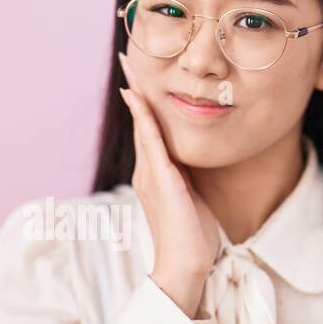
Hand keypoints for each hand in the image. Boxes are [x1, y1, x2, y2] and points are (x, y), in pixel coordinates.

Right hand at [117, 51, 219, 316]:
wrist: (185, 264)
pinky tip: (138, 96)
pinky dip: (144, 116)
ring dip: (136, 95)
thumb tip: (194, 163)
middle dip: (135, 91)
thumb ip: (189, 179)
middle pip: (141, 123)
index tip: (138, 79)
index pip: (149, 132)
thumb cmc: (193, 238)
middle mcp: (147, 172)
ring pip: (143, 127)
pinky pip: (151, 140)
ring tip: (130, 67)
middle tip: (128, 59)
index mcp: (154, 176)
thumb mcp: (192, 199)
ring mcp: (150, 175)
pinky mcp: (160, 178)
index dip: (144, 104)